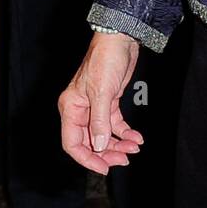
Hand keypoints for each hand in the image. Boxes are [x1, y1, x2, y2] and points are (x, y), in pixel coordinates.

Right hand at [59, 33, 143, 174]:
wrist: (120, 39)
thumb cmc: (105, 60)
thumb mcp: (102, 93)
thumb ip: (99, 121)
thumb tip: (98, 146)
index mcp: (70, 108)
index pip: (73, 143)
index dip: (87, 159)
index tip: (104, 168)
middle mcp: (80, 110)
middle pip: (89, 142)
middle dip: (106, 153)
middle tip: (124, 159)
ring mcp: (94, 107)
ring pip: (103, 135)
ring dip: (118, 144)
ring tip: (134, 147)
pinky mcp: (109, 102)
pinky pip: (114, 125)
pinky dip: (125, 133)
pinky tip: (136, 138)